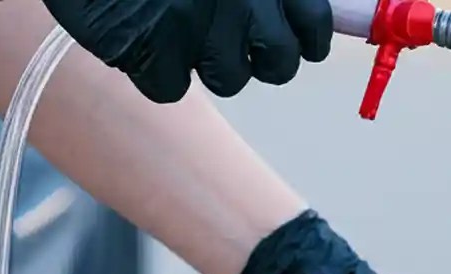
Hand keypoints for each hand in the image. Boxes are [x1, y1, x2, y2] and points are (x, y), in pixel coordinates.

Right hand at [41, 0, 331, 101]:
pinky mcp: (156, 49)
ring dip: (203, 62)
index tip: (289, 42)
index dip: (302, 42)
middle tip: (223, 39)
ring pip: (229, 81)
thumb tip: (285, 24)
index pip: (314, 29)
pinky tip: (136, 32)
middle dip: (257, 62)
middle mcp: (246, 1)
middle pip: (279, 66)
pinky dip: (152, 69)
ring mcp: (203, 27)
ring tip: (170, 21)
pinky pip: (170, 87)